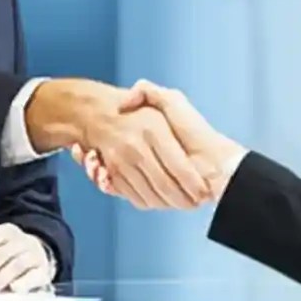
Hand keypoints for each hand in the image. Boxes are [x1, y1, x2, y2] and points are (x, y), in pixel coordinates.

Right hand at [25, 78, 211, 208]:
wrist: (95, 114)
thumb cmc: (142, 110)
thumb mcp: (162, 97)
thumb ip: (162, 97)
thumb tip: (169, 121)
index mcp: (154, 129)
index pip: (179, 167)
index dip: (194, 184)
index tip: (204, 193)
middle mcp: (136, 146)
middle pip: (165, 185)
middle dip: (183, 199)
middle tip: (196, 203)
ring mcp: (121, 161)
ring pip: (150, 195)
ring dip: (168, 204)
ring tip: (184, 203)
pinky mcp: (111, 172)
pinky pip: (133, 196)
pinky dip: (149, 202)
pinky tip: (162, 199)